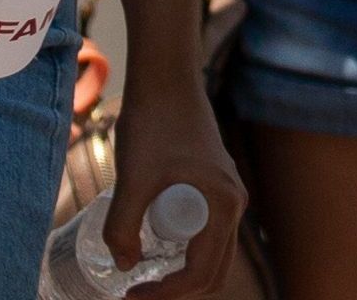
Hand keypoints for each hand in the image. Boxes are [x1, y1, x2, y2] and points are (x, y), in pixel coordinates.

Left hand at [103, 73, 249, 297]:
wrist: (166, 78)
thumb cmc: (153, 123)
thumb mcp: (132, 179)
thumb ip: (122, 227)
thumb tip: (124, 266)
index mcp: (224, 206)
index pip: (201, 273)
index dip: (166, 294)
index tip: (132, 295)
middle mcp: (233, 203)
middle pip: (214, 271)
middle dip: (177, 291)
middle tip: (137, 294)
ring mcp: (226, 193)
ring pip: (211, 253)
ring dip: (182, 273)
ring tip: (143, 275)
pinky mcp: (213, 184)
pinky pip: (205, 232)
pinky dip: (184, 252)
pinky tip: (152, 244)